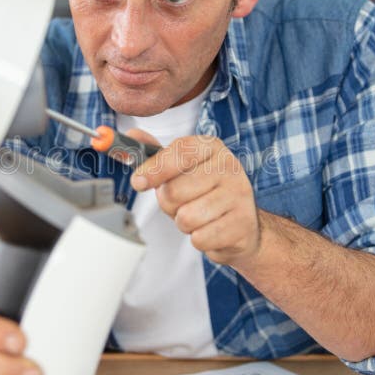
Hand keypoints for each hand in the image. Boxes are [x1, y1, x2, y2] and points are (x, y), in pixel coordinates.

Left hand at [128, 131, 260, 268]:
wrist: (242, 224)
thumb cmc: (206, 193)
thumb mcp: (182, 169)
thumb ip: (156, 154)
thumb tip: (132, 134)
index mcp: (211, 147)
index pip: (178, 153)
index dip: (153, 169)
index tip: (138, 182)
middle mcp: (229, 166)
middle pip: (174, 191)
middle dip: (169, 205)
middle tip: (183, 203)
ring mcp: (239, 194)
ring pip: (186, 218)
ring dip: (185, 224)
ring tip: (199, 217)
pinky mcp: (242, 223)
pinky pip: (200, 238)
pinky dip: (200, 239)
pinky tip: (212, 230)